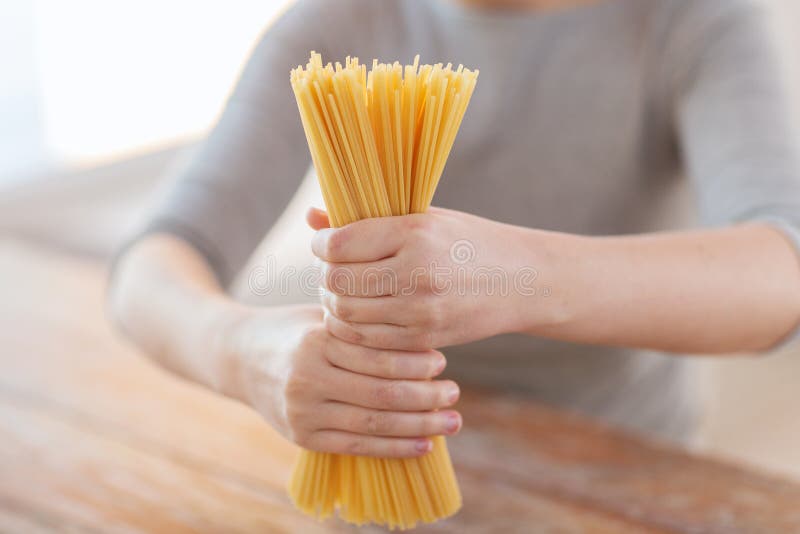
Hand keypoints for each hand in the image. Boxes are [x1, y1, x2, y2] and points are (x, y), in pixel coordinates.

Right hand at [222, 303, 461, 457]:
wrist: (239, 359)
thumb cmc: (294, 331)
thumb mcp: (323, 317)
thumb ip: (363, 328)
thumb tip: (425, 340)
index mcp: (315, 341)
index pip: (377, 357)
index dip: (414, 362)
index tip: (442, 362)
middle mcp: (306, 378)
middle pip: (380, 394)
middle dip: (425, 398)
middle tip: (454, 395)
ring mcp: (302, 412)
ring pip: (373, 424)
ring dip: (419, 427)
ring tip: (451, 423)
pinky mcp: (302, 438)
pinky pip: (356, 446)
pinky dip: (393, 448)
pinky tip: (423, 446)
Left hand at [308, 207, 547, 350]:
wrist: (521, 281)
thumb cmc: (468, 241)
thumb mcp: (424, 218)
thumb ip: (367, 219)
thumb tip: (312, 215)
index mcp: (415, 233)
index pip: (340, 244)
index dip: (320, 244)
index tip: (322, 242)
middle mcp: (417, 272)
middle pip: (338, 281)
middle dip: (324, 275)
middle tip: (329, 268)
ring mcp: (421, 310)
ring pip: (347, 313)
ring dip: (333, 303)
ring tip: (341, 291)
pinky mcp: (424, 337)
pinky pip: (367, 339)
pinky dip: (351, 328)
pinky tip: (357, 314)